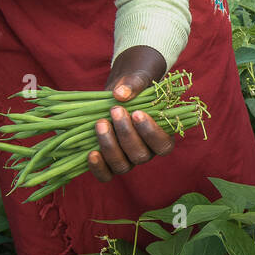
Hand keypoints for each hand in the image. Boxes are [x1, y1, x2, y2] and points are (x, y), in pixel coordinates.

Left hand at [87, 45, 176, 182]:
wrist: (117, 91)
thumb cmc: (134, 86)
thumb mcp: (138, 79)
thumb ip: (134, 84)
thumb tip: (120, 93)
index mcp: (161, 136)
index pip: (163, 145)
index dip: (151, 133)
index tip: (137, 113)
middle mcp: (146, 152)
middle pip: (140, 156)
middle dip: (126, 134)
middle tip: (116, 110)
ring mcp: (127, 160)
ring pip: (122, 165)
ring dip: (110, 146)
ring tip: (100, 123)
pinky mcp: (109, 163)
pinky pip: (106, 175)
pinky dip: (98, 167)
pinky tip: (92, 153)